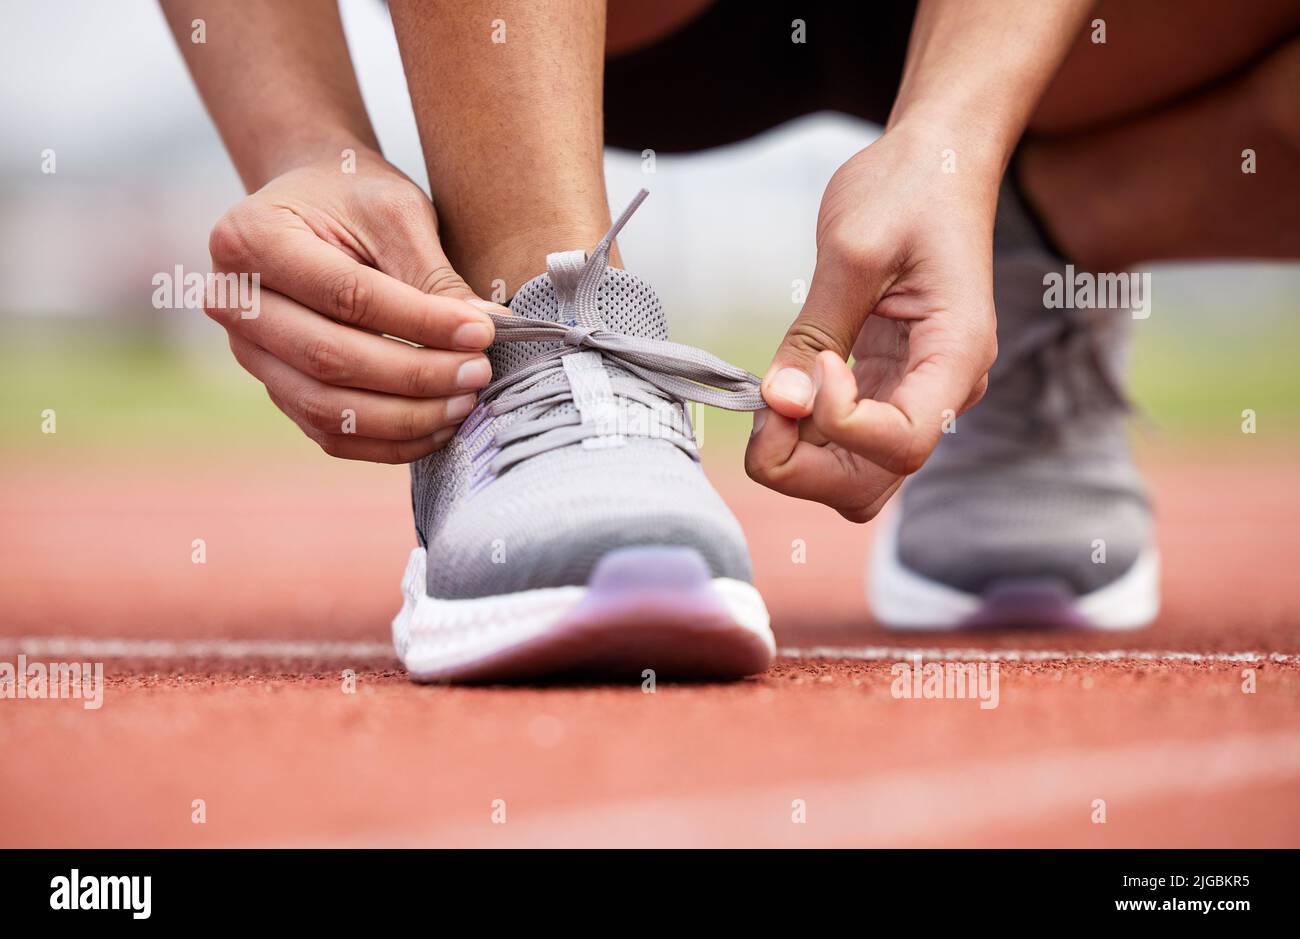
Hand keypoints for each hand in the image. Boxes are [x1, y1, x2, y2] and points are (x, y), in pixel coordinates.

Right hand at [205, 147, 506, 462]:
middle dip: (415, 375)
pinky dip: (389, 441)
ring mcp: (249, 355)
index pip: (346, 296)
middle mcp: (234, 303)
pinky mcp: (277, 390)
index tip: (481, 332)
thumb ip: (432, 275)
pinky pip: (330, 434)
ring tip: (465, 402)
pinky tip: (440, 427)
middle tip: (478, 373)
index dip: (419, 321)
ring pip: (327, 409)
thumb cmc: (353, 198)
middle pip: (329, 359)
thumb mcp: (394, 212)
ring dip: (405, 418)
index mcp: (251, 239)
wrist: (313, 206)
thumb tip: (490, 330)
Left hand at [745, 124, 997, 520]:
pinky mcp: (888, 387)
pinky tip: (781, 390)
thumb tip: (777, 399)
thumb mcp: (851, 249)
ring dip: (799, 458)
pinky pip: (845, 444)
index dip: (839, 424)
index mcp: (956, 355)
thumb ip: (814, 331)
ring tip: (770, 397)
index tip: (816, 362)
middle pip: (872, 482)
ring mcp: (917, 395)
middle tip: (765, 404)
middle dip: (802, 465)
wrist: (937, 161)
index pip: (902, 444)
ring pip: (855, 478)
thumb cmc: (906, 189)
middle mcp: (945, 391)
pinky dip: (803, 434)